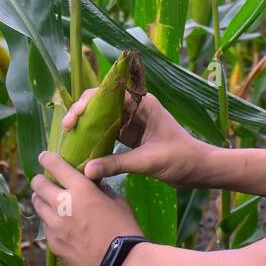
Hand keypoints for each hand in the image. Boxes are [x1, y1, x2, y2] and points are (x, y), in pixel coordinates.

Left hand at [30, 151, 142, 265]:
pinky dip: (50, 222)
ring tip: (50, 203)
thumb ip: (100, 188)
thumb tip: (92, 182)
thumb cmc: (125, 228)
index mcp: (80, 189)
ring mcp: (55, 226)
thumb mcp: (117, 201)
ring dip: (42, 201)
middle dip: (40, 181)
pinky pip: (45, 227)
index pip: (54, 165)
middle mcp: (62, 204)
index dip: (47, 158)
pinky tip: (60, 226)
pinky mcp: (53, 244)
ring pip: (37, 206)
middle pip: (38, 185)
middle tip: (45, 182)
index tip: (44, 157)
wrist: (122, 263)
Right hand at [62, 88, 210, 190]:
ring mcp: (132, 122)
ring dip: (87, 127)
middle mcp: (135, 108)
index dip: (85, 104)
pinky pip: (108, 134)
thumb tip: (86, 170)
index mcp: (142, 103)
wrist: (199, 170)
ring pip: (102, 120)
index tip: (72, 121)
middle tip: (66, 131)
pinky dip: (96, 140)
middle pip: (101, 105)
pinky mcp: (131, 137)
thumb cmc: (181, 158)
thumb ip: (117, 164)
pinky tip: (83, 150)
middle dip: (81, 114)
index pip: (106, 95)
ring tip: (70, 140)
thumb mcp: (148, 161)